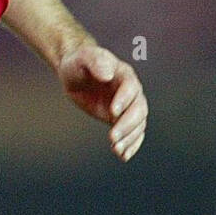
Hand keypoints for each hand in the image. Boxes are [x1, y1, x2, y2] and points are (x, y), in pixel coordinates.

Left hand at [58, 43, 147, 161]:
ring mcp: (128, 106)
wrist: (75, 74)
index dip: (124, 100)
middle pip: (139, 109)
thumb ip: (96, 61)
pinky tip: (123, 156)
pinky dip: (131, 145)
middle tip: (112, 138)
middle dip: (128, 124)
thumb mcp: (82, 58)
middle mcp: (131, 91)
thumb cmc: (78, 63)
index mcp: (124, 74)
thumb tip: (108, 74)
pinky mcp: (121, 118)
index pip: (131, 88)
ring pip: (139, 124)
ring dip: (130, 138)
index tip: (112, 112)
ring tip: (116, 150)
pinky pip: (134, 133)